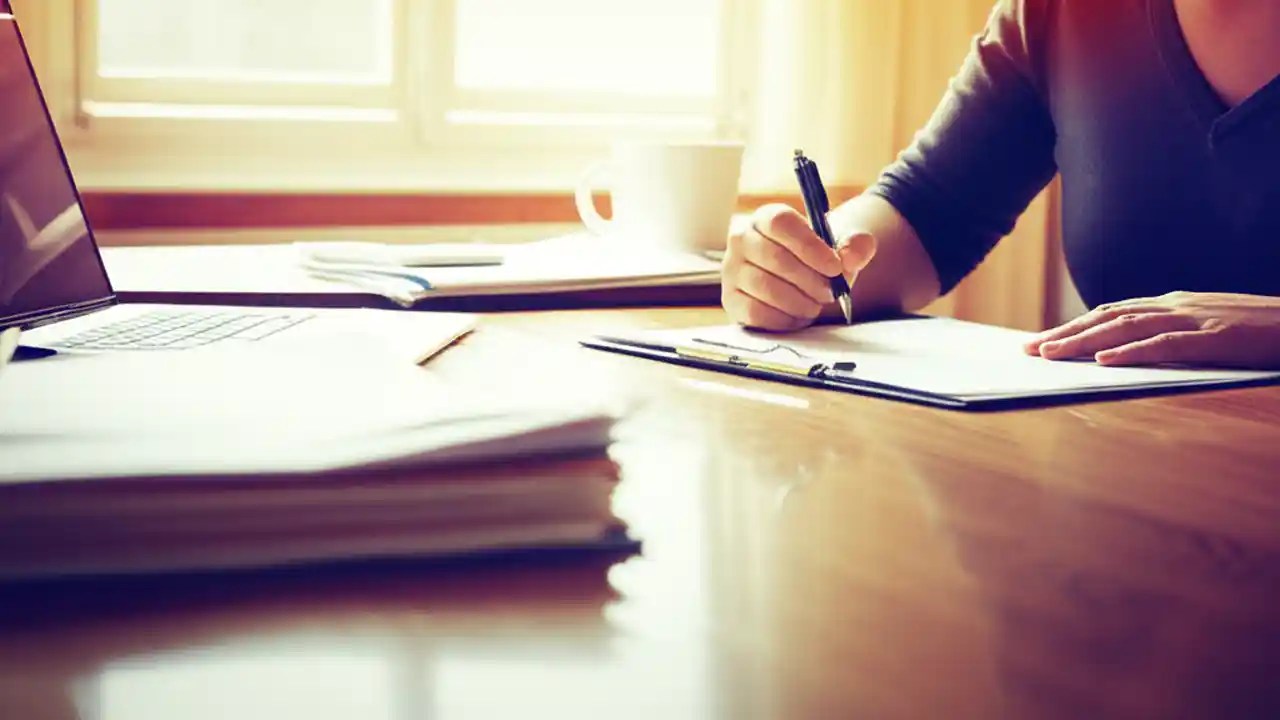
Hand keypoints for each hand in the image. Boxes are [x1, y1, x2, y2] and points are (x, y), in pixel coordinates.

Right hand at [722, 204, 876, 330]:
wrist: (798, 283)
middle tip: (829, 292)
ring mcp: (731, 270)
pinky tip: (798, 316)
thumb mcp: (841, 250)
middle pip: (774, 257)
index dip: (809, 246)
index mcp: (766, 217)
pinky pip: (756, 312)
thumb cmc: (817, 262)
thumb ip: (856, 246)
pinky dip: (784, 318)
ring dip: (798, 301)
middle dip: (809, 279)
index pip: (780, 223)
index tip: (834, 267)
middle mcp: (741, 239)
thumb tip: (853, 254)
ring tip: (815, 304)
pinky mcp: (730, 300)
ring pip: (765, 286)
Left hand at [1025, 292, 1279, 368]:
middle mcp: (1177, 305)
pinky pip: (1166, 344)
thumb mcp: (1209, 327)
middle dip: (1065, 332)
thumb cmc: (1261, 330)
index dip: (1073, 325)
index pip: (1112, 312)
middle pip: (1109, 316)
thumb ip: (1174, 334)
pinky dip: (1131, 351)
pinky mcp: (1216, 338)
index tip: (1040, 340)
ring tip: (1051, 353)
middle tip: (1029, 349)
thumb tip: (1133, 349)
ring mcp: (1196, 319)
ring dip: (1084, 339)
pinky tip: (1104, 360)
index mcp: (1174, 304)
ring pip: (1127, 326)